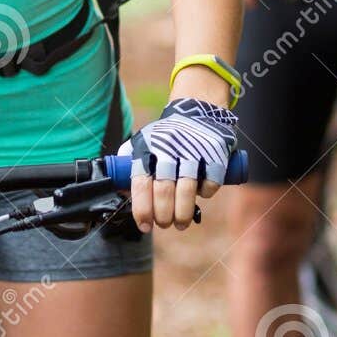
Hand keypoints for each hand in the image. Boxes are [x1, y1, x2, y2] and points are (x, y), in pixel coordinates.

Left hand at [120, 98, 237, 232]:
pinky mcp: (214, 152)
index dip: (142, 210)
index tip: (144, 226)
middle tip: (165, 224)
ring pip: (187, 190)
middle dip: (163, 216)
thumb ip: (130, 164)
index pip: (140, 183)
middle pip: (164, 191)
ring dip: (182, 214)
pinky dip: (206, 194)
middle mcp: (169, 148)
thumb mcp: (143, 141)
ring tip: (180, 223)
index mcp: (148, 147)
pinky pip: (210, 183)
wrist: (198, 110)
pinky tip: (201, 196)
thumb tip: (122, 194)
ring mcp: (193, 150)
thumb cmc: (166, 136)